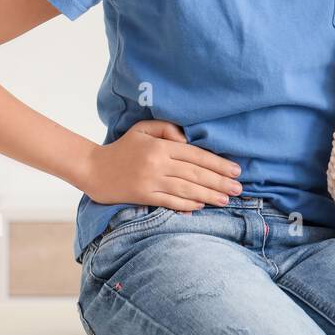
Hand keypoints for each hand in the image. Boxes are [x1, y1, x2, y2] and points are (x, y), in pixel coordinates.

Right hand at [80, 119, 242, 211]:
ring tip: (227, 199)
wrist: (94, 169)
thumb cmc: (123, 148)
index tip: (235, 169)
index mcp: (160, 146)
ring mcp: (151, 182)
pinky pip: (171, 202)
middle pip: (196, 174)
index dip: (218, 163)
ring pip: (187, 189)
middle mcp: (158, 164)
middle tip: (239, 187)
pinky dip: (189, 205)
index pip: (196, 155)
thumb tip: (187, 140)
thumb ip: (167, 129)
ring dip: (210, 195)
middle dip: (220, 181)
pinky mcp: (145, 197)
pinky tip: (203, 205)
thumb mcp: (143, 129)